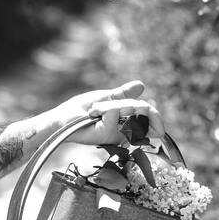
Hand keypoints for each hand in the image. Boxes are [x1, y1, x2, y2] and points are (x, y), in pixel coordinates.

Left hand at [51, 80, 166, 146]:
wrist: (62, 119)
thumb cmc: (81, 110)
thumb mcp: (107, 98)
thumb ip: (124, 94)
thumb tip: (141, 85)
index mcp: (127, 124)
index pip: (149, 119)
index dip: (156, 117)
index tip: (149, 111)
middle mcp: (125, 132)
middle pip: (143, 111)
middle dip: (133, 103)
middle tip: (108, 105)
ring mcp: (116, 134)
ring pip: (128, 108)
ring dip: (111, 103)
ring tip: (95, 110)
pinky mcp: (106, 133)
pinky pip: (113, 111)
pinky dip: (103, 107)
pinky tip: (93, 113)